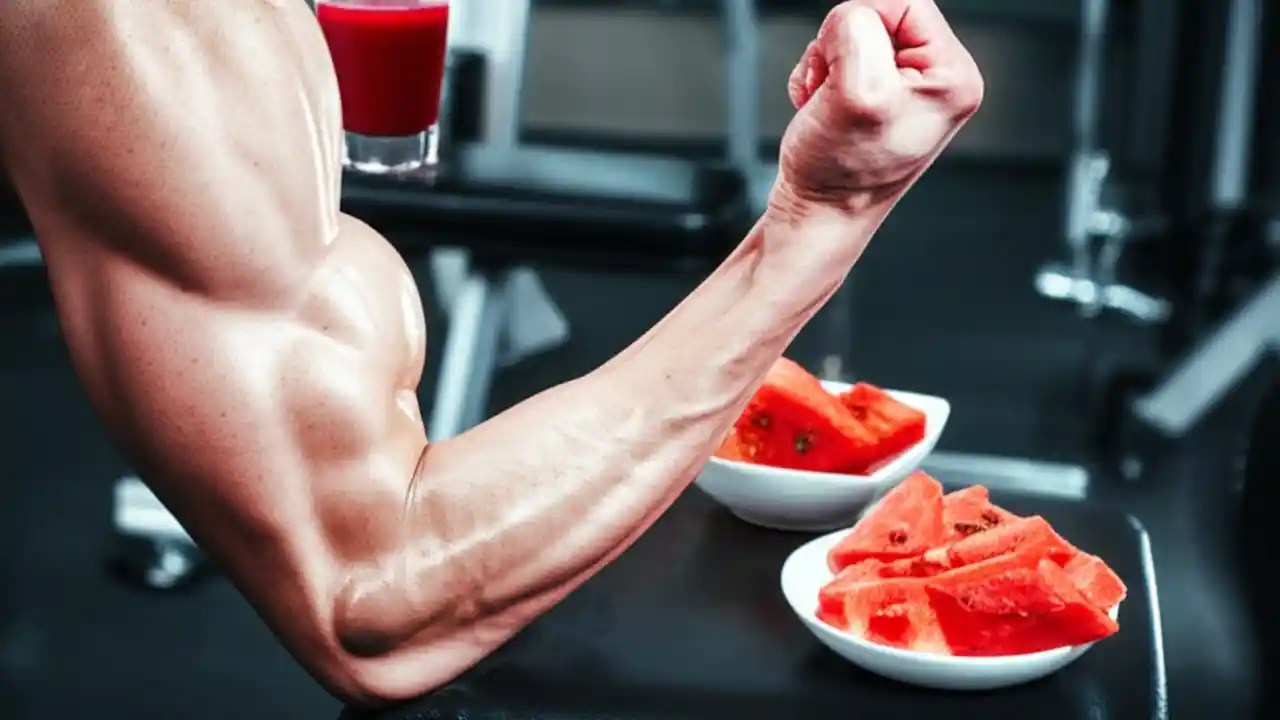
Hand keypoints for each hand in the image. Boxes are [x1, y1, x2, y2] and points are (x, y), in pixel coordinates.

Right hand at [774, 1, 983, 216]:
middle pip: (878, 17)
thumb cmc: (840, 172)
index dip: (863, 24)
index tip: (846, 68)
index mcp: (954, 77)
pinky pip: (838, 58)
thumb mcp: (856, 88)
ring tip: (825, 105)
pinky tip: (820, 109)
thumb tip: (850, 19)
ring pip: (852, 36)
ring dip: (824, 64)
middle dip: (840, 48)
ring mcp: (905, 90)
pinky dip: (817, 79)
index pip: (907, 2)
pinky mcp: (875, 97)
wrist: (816, 215)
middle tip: (834, 91)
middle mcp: (937, 82)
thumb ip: (857, 28)